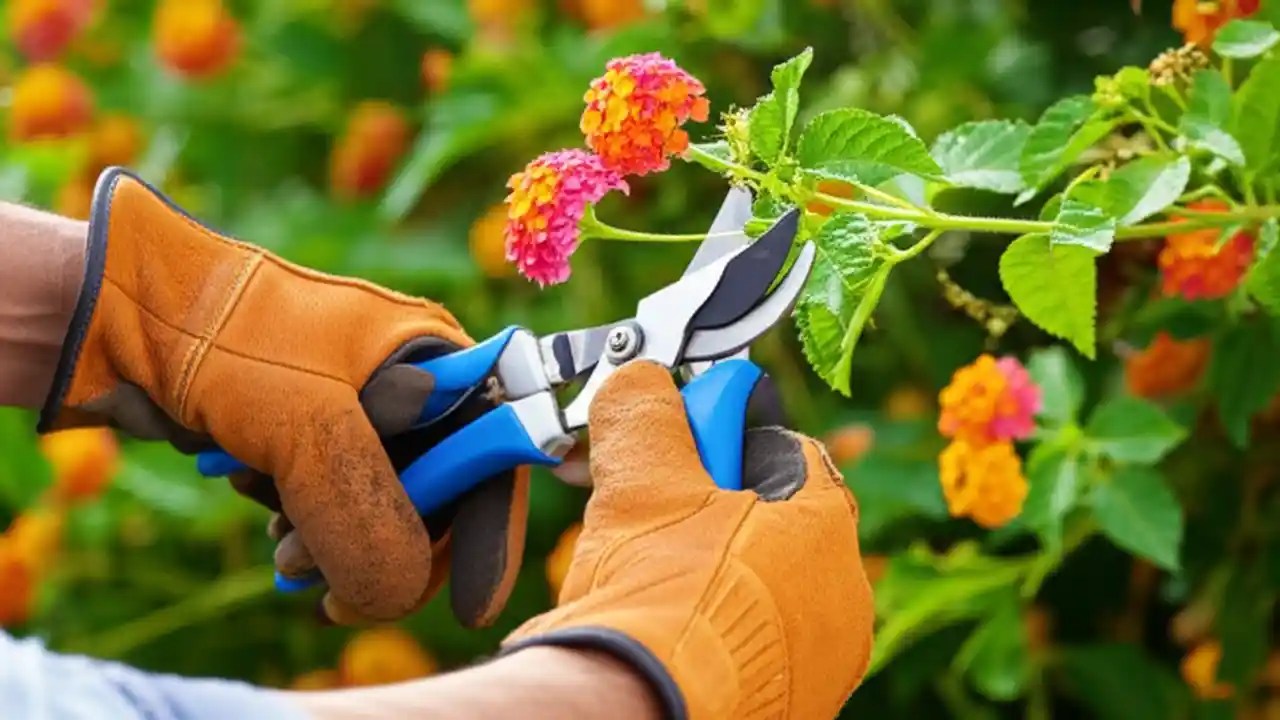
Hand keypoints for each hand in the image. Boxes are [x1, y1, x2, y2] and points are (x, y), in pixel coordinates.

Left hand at [38, 167, 526, 624]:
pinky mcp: (310, 429)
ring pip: (378, 505)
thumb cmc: (225, 342)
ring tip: (280, 545)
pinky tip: (263, 510)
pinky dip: (303, 518)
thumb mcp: (309, 428)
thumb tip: (398, 592)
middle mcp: (409, 382)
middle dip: (386, 546)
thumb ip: (368, 517)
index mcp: (434, 356)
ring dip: (332, 539)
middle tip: (329, 590)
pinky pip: (332, 497)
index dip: (485, 535)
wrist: (118, 315)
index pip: (491, 455)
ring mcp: (358, 406)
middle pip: (436, 494)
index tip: (468, 609)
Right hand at [502, 361, 874, 718]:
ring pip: (756, 584)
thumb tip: (640, 376)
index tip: (676, 444)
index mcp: (826, 526)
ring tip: (644, 581)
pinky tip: (660, 630)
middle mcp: (842, 597)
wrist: (636, 718)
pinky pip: (746, 642)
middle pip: (767, 520)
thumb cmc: (657, 600)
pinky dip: (706, 628)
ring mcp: (818, 661)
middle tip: (647, 518)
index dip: (720, 436)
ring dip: (703, 570)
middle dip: (705, 509)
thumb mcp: (642, 482)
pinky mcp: (784, 705)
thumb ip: (647, 413)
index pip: (782, 448)